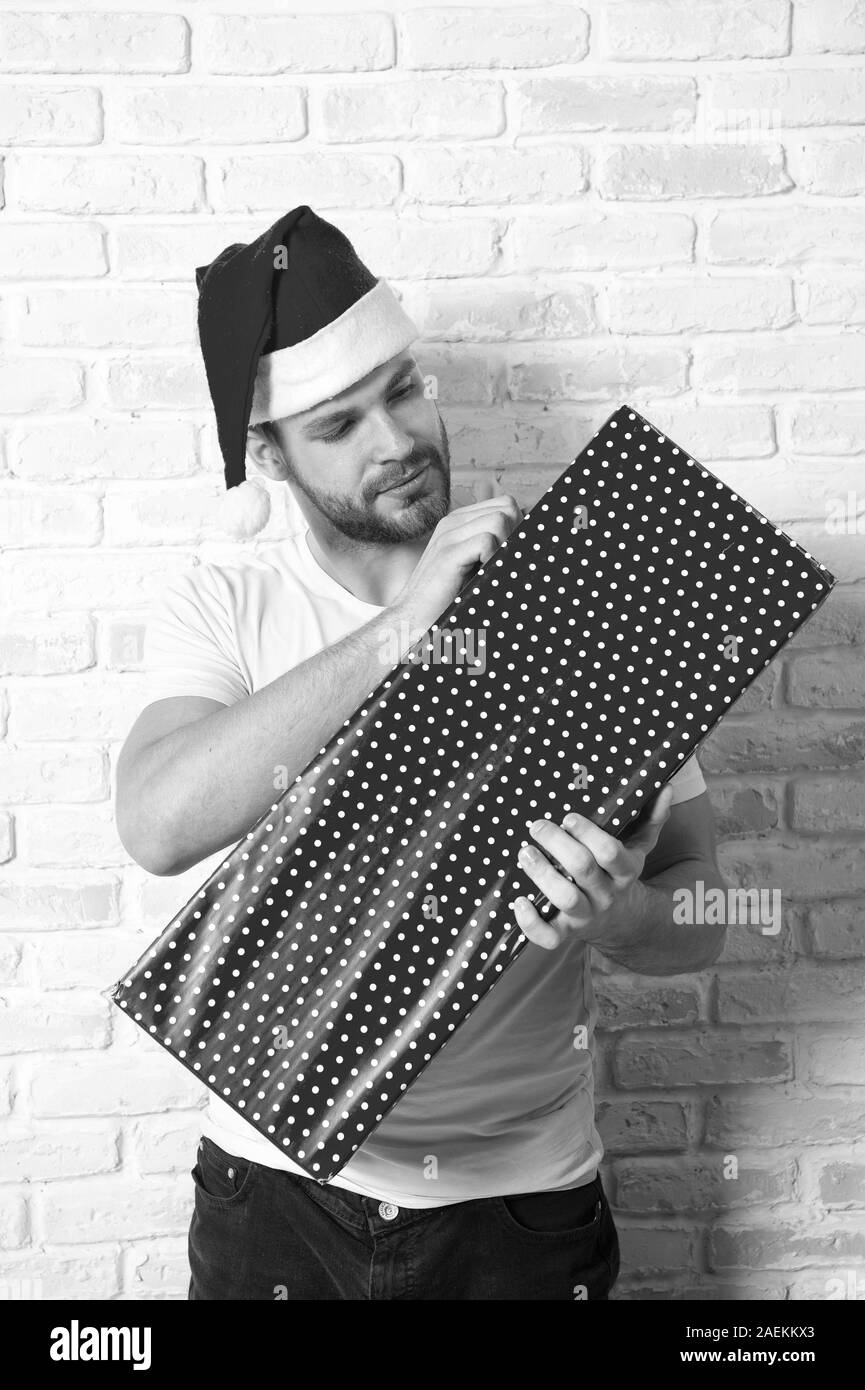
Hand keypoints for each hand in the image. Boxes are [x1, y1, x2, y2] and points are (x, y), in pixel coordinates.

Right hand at [390, 493, 522, 639]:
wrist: (413, 619)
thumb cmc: (450, 597)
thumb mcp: (477, 566)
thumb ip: (497, 546)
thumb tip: (531, 531)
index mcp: (460, 522)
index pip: (505, 503)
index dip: (519, 526)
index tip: (515, 555)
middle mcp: (453, 522)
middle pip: (507, 506)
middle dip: (517, 534)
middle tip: (508, 563)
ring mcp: (448, 535)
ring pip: (499, 519)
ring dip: (507, 547)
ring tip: (496, 571)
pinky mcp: (447, 553)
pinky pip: (487, 540)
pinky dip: (495, 559)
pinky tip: (486, 577)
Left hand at [510, 785, 674, 950]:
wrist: (622, 921)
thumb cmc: (620, 872)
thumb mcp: (639, 847)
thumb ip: (652, 818)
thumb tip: (666, 788)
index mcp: (625, 870)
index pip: (610, 852)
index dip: (589, 834)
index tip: (568, 817)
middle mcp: (606, 893)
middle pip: (583, 869)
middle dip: (558, 845)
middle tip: (537, 826)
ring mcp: (586, 915)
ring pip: (566, 899)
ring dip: (542, 875)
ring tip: (525, 853)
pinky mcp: (566, 932)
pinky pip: (549, 937)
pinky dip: (531, 923)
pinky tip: (519, 902)